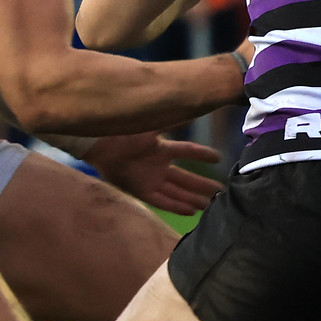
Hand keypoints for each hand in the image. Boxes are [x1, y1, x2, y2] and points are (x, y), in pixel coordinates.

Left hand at [81, 132, 223, 214]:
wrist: (101, 146)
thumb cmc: (125, 133)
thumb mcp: (151, 126)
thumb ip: (172, 122)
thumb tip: (191, 109)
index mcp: (161, 149)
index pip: (187, 152)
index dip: (203, 154)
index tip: (218, 158)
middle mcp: (158, 166)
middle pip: (185, 178)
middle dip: (202, 185)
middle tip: (220, 191)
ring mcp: (150, 179)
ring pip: (176, 191)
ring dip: (192, 198)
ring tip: (208, 206)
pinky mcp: (140, 190)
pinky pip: (162, 200)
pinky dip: (176, 206)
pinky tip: (190, 212)